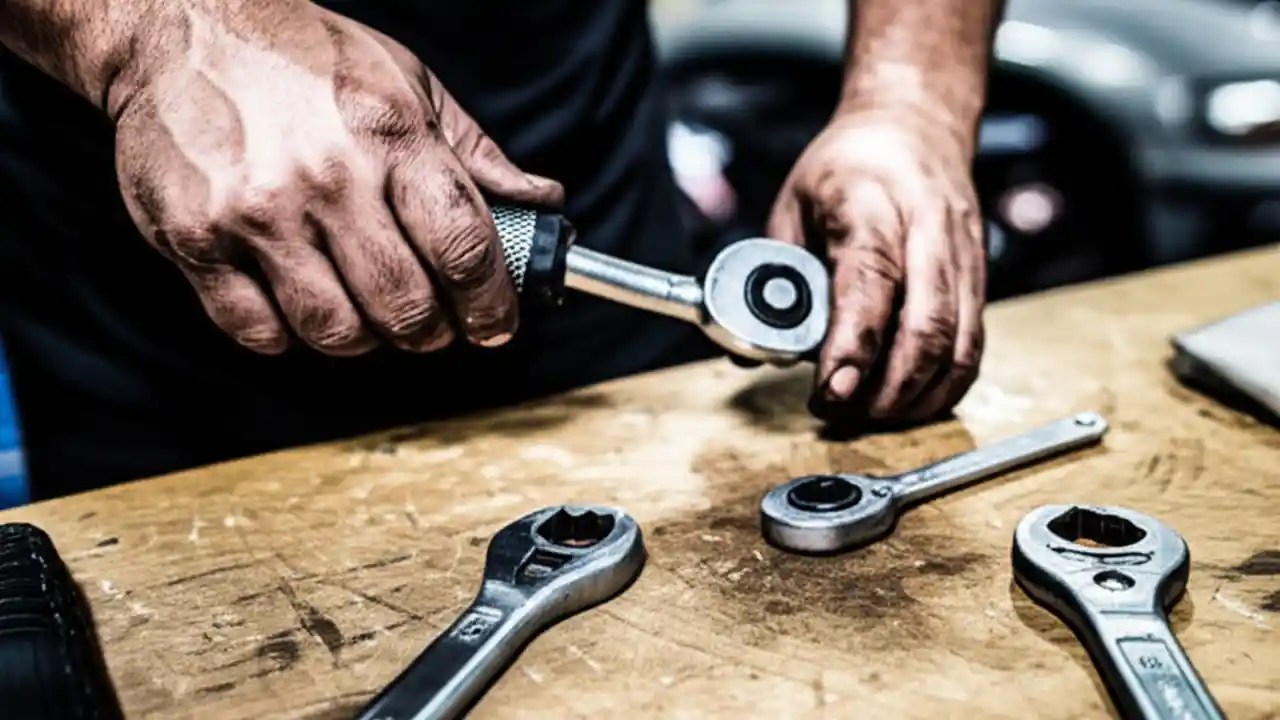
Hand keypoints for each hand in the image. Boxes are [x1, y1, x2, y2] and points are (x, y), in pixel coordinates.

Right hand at [108, 4, 561, 355]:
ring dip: (367, 339)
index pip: (463, 248)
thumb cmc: (304, 57)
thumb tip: (541, 202)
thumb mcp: (407, 83)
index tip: (496, 322)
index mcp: (389, 136)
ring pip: (335, 331)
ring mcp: (255, 214)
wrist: (177, 27)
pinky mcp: (195, 240)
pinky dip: (290, 336)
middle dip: (432, 332)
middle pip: (405, 306)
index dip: (491, 302)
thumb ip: (475, 154)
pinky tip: (302, 303)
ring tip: (370, 315)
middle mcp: (324, 179)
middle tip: (434, 325)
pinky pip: (258, 331)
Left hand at [767, 111, 986, 422]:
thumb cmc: (848, 164)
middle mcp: (928, 231)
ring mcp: (963, 255)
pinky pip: (974, 344)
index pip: (871, 286)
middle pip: (926, 329)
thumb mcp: (793, 204)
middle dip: (887, 390)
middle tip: (843, 412)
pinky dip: (946, 385)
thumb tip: (756, 348)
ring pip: (959, 345)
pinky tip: (913, 400)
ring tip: (874, 415)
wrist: (915, 122)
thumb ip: (777, 275)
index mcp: (873, 206)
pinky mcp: (981, 276)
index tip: (830, 391)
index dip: (853, 348)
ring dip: (918, 396)